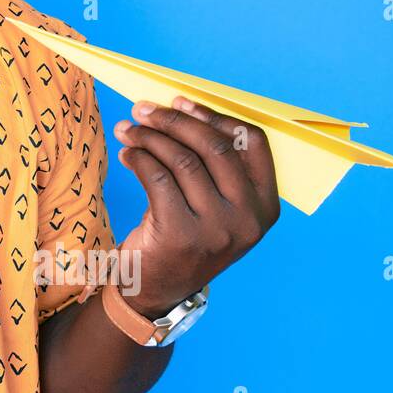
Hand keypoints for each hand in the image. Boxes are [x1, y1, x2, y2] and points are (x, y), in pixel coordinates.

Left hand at [112, 95, 280, 317]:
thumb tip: (183, 109)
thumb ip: (215, 168)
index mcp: (265, 207)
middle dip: (173, 120)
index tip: (181, 102)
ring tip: (128, 130)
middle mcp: (247, 219)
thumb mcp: (216, 207)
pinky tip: (127, 154)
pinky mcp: (180, 234)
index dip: (214, 116)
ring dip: (148, 137)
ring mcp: (216, 229)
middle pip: (213, 146)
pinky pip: (157, 177)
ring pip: (182, 159)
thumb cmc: (185, 236)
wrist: (158, 290)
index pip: (252, 144)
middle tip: (143, 110)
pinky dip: (138, 158)